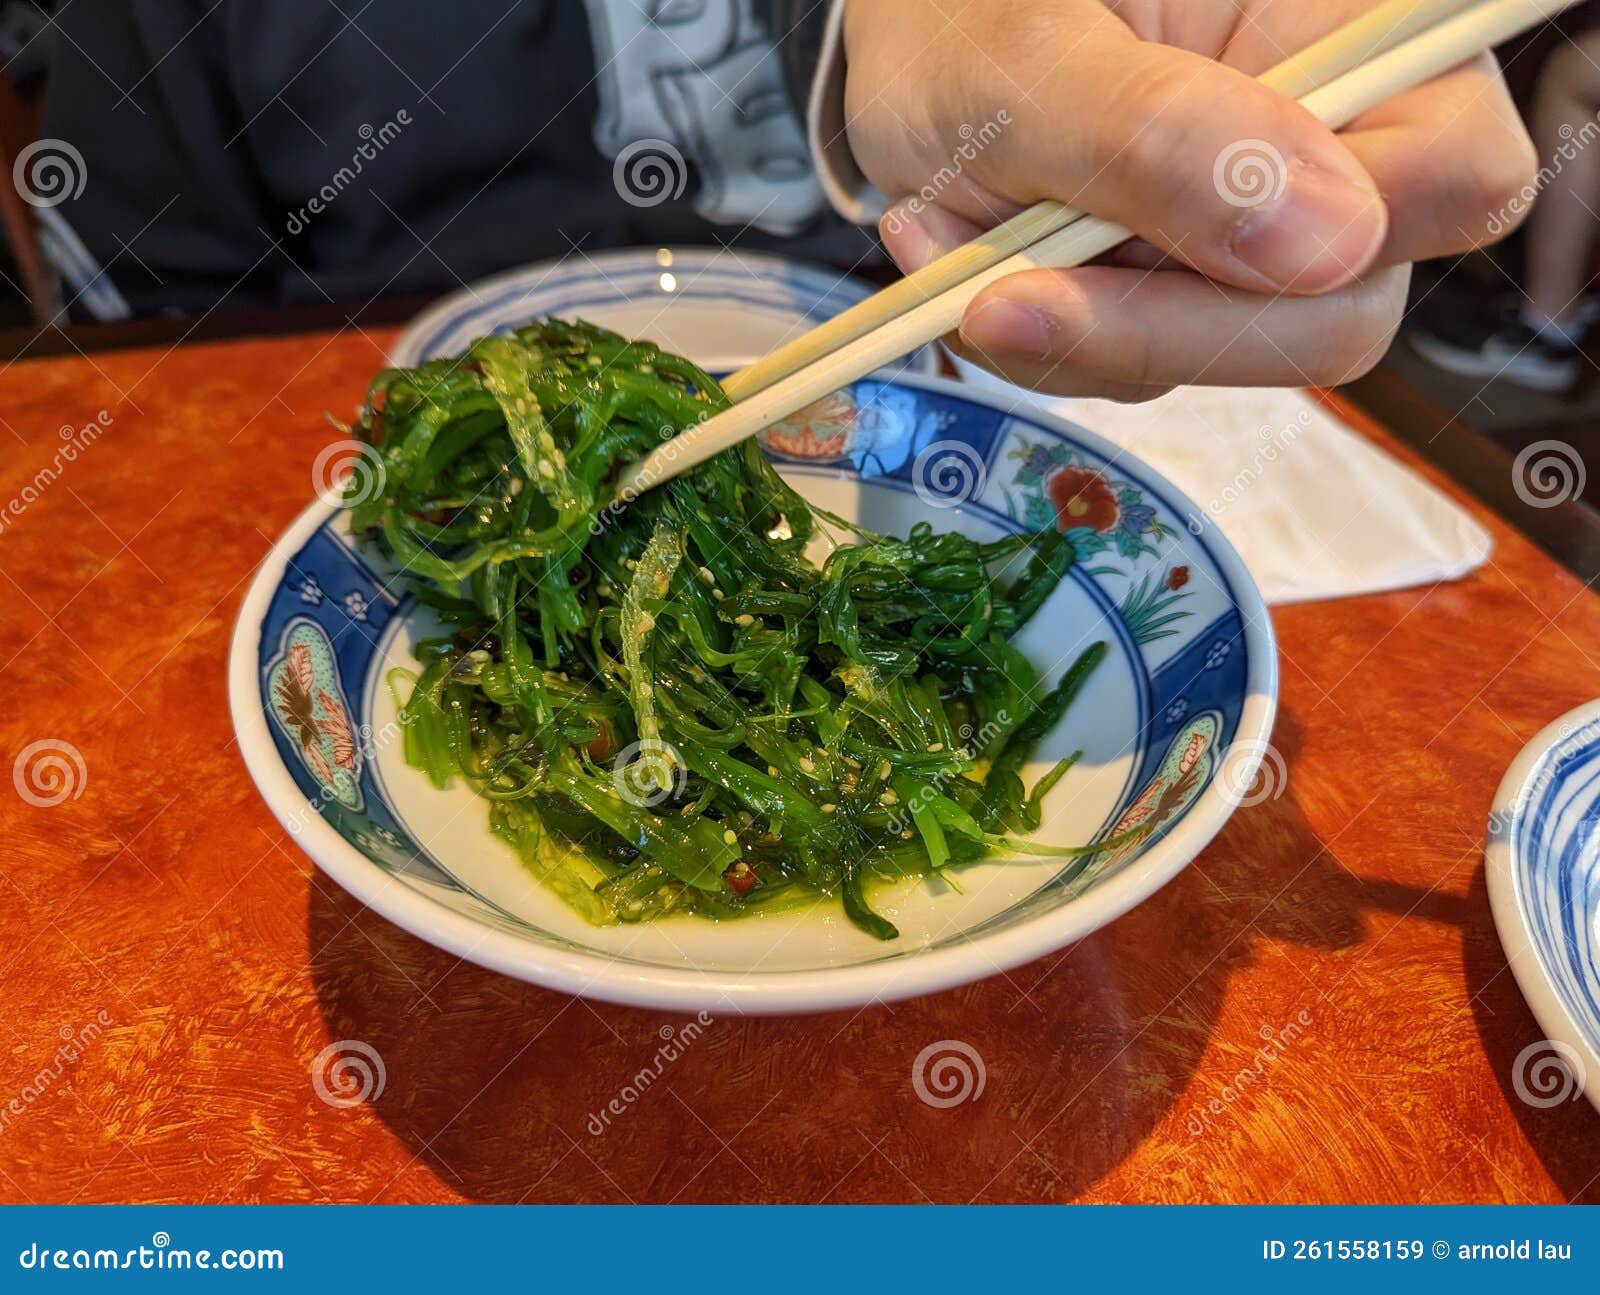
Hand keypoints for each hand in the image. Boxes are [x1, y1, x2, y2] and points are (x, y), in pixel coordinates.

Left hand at [842, 0, 1537, 399]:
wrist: (893, 42)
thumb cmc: (960, 9)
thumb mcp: (1030, 57)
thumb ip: (1163, 137)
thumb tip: (1330, 242)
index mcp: (1349, 38)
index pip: (1454, 177)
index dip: (1348, 246)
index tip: (1186, 247)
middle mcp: (1324, 151)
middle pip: (1339, 313)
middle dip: (1158, 324)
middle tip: (1002, 299)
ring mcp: (1246, 238)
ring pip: (1216, 354)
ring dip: (1069, 326)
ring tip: (948, 233)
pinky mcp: (1170, 292)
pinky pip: (1131, 365)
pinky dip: (1034, 331)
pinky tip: (957, 254)